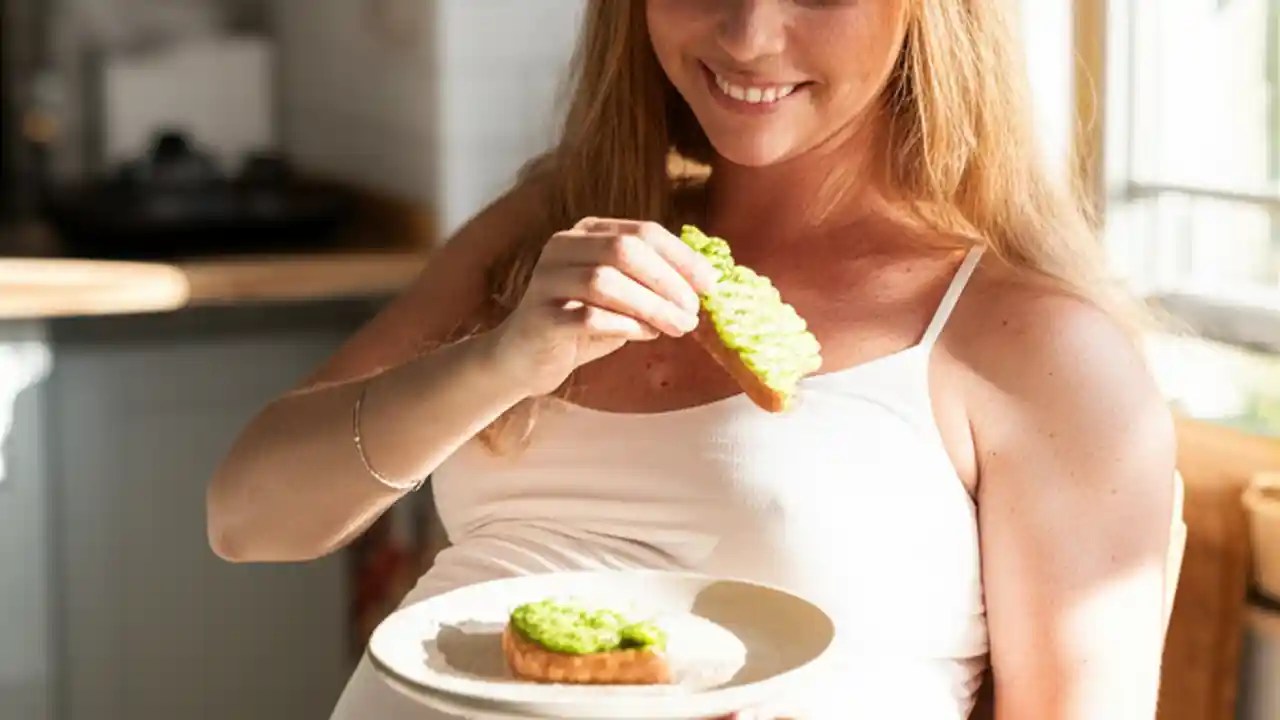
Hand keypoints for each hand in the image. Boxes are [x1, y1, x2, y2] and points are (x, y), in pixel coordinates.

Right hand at [487, 217, 717, 395]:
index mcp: (587, 233)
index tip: (710, 284)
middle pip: (623, 249)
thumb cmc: (580, 324)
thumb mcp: (623, 298)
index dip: (681, 257)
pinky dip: (623, 325)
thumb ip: (653, 286)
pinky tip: (645, 334)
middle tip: (692, 312)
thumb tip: (703, 288)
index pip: (642, 232)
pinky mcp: (539, 317)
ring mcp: (546, 280)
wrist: (524, 358)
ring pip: (604, 280)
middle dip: (667, 281)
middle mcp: (562, 247)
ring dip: (650, 305)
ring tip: (678, 327)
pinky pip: (586, 316)